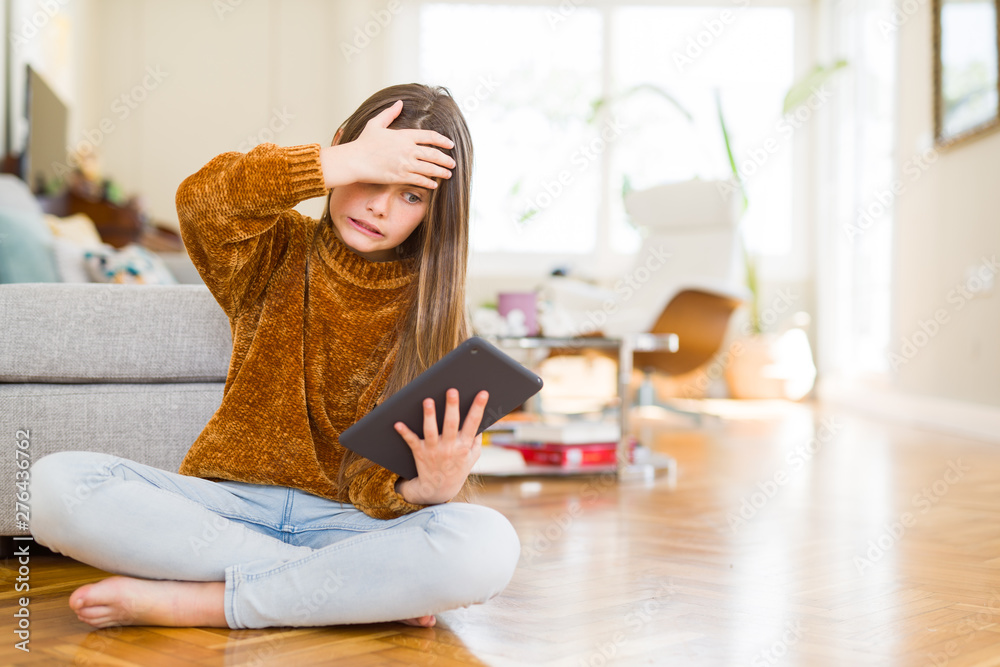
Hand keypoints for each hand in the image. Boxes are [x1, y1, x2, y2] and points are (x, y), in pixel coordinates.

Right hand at [320, 100, 455, 189]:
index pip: (429, 136)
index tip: (450, 144)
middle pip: (434, 154)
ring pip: (430, 169)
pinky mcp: (400, 177)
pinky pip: (419, 180)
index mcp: (404, 135)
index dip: (442, 141)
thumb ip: (390, 113)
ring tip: (448, 174)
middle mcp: (407, 150)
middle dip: (446, 160)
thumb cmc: (363, 143)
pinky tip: (434, 185)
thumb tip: (400, 102)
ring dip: (441, 172)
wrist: (354, 160)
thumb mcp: (376, 123)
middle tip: (453, 163)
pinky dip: (429, 183)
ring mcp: (405, 164)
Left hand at [393, 388, 487, 504]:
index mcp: (464, 446)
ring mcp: (434, 451)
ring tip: (427, 400)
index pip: (474, 423)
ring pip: (431, 431)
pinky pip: (411, 441)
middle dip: (452, 407)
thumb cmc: (457, 468)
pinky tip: (397, 423)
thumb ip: (476, 440)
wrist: (438, 490)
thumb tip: (481, 420)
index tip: (483, 393)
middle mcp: (450, 448)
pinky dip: (404, 433)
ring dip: (429, 416)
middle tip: (452, 390)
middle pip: (451, 424)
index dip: (479, 408)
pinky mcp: (420, 453)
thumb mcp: (473, 457)